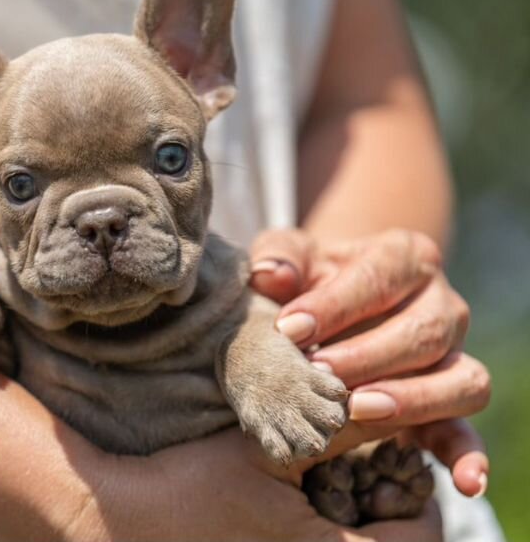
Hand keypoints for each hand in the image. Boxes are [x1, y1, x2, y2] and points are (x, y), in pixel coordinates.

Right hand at [70, 427, 441, 541]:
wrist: (130, 519)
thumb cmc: (195, 484)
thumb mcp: (269, 450)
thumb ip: (332, 428)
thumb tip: (381, 402)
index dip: (421, 509)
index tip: (406, 474)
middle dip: (394, 518)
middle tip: (380, 479)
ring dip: (364, 529)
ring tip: (348, 488)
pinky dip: (331, 535)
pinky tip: (311, 504)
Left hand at [249, 228, 490, 497]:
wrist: (333, 304)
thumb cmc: (309, 278)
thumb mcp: (292, 259)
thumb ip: (278, 258)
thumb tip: (270, 274)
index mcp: (405, 257)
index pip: (378, 278)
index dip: (334, 306)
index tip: (290, 329)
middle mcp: (442, 304)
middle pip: (423, 332)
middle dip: (366, 357)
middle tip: (317, 375)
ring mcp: (454, 354)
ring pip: (458, 379)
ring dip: (411, 399)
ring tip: (357, 408)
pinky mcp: (449, 400)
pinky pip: (469, 430)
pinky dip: (467, 456)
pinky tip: (460, 481)